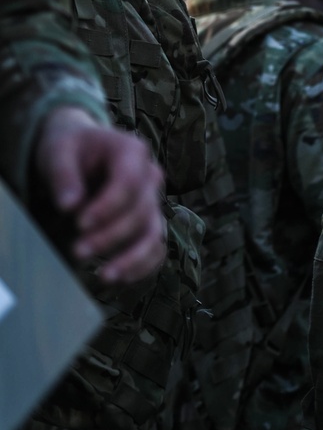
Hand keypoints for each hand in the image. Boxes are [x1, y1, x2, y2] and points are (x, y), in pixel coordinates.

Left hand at [33, 107, 165, 282]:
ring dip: (131, 258)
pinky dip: (143, 267)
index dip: (107, 207)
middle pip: (140, 212)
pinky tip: (120, 279)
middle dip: (110, 236)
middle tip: (77, 251)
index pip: (129, 182)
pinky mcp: (149, 223)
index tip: (79, 223)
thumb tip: (69, 205)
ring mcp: (152, 201)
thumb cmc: (71, 150)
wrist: (81, 153)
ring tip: (104, 276)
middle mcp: (150, 176)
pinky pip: (156, 249)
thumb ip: (63, 174)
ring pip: (154, 234)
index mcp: (132, 151)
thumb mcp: (58, 152)